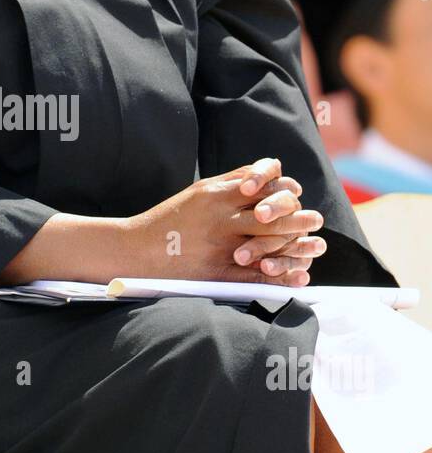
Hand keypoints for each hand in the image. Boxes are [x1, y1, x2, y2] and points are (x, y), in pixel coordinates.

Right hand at [123, 156, 325, 287]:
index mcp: (216, 193)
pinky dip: (281, 277)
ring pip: (270, 241)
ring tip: (314, 247)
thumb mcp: (199, 192)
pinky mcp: (216, 270)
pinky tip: (298, 278)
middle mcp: (220, 215)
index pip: (264, 184)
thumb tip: (263, 174)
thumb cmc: (169, 219)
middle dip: (300, 217)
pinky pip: (256, 274)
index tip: (296, 195)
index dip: (285, 189)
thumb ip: (230, 183)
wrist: (135, 249)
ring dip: (296, 244)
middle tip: (316, 221)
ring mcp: (219, 244)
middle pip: (273, 211)